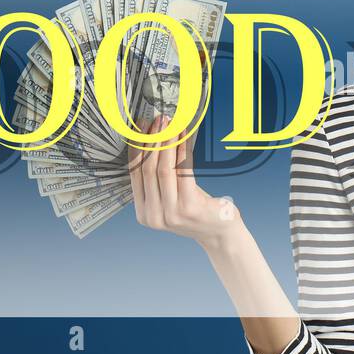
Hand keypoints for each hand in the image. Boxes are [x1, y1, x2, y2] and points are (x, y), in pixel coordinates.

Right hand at [129, 114, 242, 250]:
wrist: (219, 232)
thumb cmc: (195, 208)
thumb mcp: (170, 197)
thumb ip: (157, 179)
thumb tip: (150, 138)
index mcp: (143, 213)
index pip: (134, 174)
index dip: (137, 147)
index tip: (141, 128)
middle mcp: (153, 216)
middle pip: (147, 170)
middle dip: (152, 141)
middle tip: (158, 121)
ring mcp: (170, 214)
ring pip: (163, 169)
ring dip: (167, 143)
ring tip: (171, 125)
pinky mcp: (189, 208)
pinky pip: (182, 172)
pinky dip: (182, 151)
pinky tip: (184, 137)